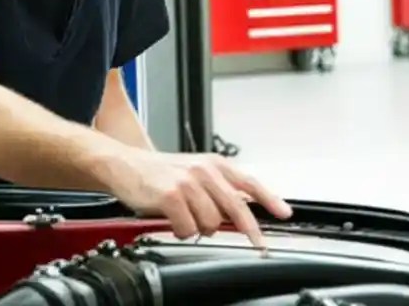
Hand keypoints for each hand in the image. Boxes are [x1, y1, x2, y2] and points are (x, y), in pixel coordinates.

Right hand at [105, 150, 292, 248]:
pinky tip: (174, 222)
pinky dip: (182, 232)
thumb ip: (218, 188)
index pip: (249, 182)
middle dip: (250, 229)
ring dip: (200, 228)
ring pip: (211, 223)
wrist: (125, 165)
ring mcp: (188, 183)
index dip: (269, 199)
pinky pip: (188, 229)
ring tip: (186, 218)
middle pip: (237, 206)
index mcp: (213, 164)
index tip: (284, 213)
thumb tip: (239, 212)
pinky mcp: (171, 196)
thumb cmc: (159, 172)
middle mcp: (204, 170)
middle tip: (258, 244)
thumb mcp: (194, 171)